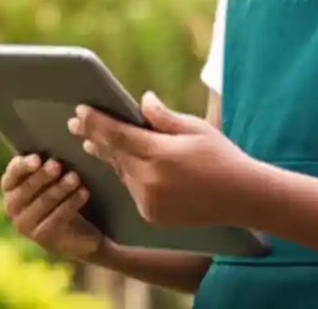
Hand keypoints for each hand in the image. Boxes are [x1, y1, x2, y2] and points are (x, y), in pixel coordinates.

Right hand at [1, 154, 103, 259]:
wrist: (78, 231)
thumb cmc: (61, 193)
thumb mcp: (52, 176)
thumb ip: (47, 161)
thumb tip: (55, 137)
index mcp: (10, 187)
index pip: (11, 174)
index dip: (23, 167)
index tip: (37, 159)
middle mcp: (12, 207)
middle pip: (26, 189)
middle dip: (43, 176)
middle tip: (57, 165)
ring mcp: (25, 225)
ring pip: (43, 203)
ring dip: (60, 189)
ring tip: (75, 177)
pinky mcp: (42, 238)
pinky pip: (57, 218)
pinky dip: (71, 203)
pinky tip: (84, 192)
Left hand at [69, 91, 256, 226]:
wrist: (242, 197)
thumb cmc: (222, 156)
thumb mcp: (195, 128)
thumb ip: (163, 117)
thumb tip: (142, 101)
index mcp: (159, 154)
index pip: (117, 135)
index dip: (96, 122)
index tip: (81, 110)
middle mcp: (149, 180)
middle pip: (113, 154)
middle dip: (94, 138)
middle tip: (75, 124)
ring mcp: (149, 201)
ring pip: (122, 173)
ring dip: (109, 157)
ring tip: (91, 142)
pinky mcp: (151, 215)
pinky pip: (133, 189)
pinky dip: (128, 175)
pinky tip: (122, 164)